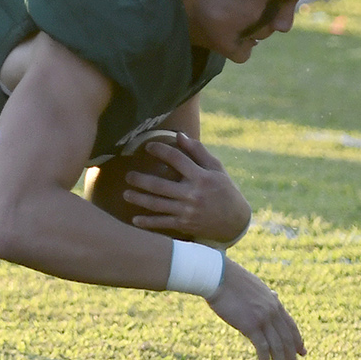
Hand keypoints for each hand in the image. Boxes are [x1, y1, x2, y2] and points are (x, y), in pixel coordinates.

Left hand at [123, 133, 251, 245]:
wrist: (235, 221)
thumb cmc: (225, 190)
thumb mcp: (216, 168)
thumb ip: (198, 152)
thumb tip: (179, 135)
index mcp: (201, 177)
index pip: (177, 159)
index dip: (161, 151)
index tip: (148, 147)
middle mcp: (192, 194)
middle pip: (160, 185)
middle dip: (141, 180)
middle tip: (128, 175)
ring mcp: (187, 211)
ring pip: (157, 205)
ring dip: (139, 199)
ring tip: (126, 194)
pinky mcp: (184, 224)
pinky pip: (162, 223)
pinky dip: (148, 223)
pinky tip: (135, 220)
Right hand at [206, 260, 303, 359]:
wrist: (219, 276)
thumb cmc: (232, 281)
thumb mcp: (255, 287)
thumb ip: (267, 296)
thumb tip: (275, 296)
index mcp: (274, 303)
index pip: (291, 326)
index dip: (298, 341)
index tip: (303, 353)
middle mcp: (273, 311)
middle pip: (287, 339)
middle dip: (292, 357)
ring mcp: (263, 318)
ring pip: (277, 346)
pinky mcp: (250, 325)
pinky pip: (262, 347)